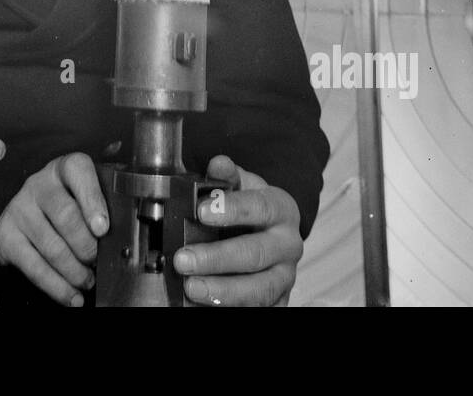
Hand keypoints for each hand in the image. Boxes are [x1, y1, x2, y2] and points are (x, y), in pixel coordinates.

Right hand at [0, 153, 109, 306]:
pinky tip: (71, 295)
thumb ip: (101, 208)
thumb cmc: (63, 209)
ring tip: (87, 281)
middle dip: (87, 246)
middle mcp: (38, 185)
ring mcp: (19, 210)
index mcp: (63, 170)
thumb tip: (123, 235)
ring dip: (75, 271)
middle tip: (97, 261)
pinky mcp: (6, 237)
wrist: (21, 221)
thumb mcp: (81, 197)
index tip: (103, 227)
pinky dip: (57, 287)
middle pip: (66, 215)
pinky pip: (35, 267)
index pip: (78, 170)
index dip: (92, 199)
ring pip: (53, 246)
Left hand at [173, 154, 302, 306]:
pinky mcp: (279, 300)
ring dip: (223, 291)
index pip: (260, 207)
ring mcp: (285, 276)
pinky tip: (205, 303)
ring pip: (259, 289)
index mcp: (281, 210)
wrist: (274, 232)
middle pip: (255, 254)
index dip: (231, 209)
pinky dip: (231, 307)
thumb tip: (217, 164)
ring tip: (191, 287)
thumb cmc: (254, 208)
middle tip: (183, 259)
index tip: (201, 211)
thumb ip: (227, 176)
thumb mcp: (243, 186)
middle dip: (216, 259)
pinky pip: (258, 308)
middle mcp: (288, 245)